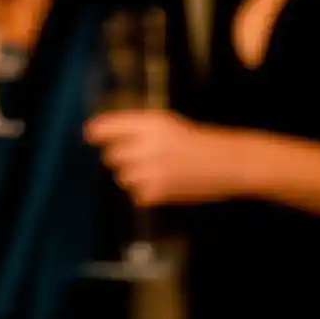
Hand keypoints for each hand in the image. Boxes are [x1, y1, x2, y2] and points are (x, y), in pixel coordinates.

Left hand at [85, 110, 251, 205]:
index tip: (90, 135)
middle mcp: (147, 145)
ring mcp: (150, 169)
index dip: (96, 132)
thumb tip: (97, 132)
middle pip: (111, 156)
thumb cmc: (198, 142)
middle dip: (122, 159)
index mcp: (150, 124)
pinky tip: (167, 184)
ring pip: (122, 177)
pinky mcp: (156, 191)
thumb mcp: (167, 124)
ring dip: (135, 176)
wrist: (229, 163)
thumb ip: (135, 128)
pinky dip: (147, 193)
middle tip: (144, 158)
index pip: (107, 127)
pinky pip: (135, 194)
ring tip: (161, 171)